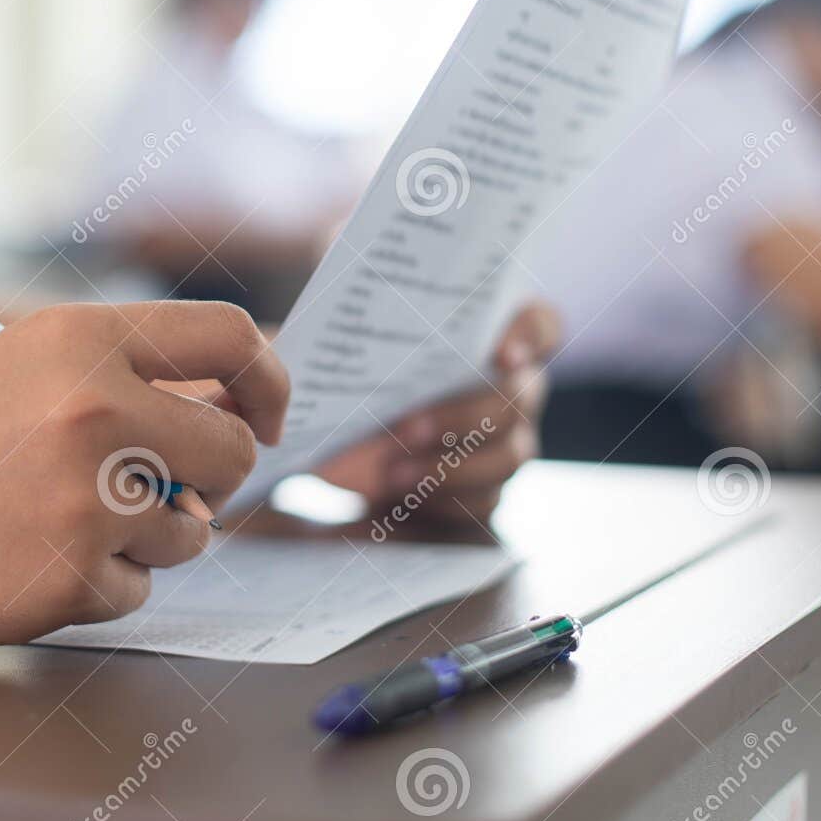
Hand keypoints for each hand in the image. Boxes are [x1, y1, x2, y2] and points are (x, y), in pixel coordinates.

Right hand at [0, 301, 288, 650]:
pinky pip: (138, 590)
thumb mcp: (20, 370)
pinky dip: (96, 587)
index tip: (267, 417)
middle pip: (233, 450)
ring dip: (145, 539)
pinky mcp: (71, 577)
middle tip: (167, 491)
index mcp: (83, 338)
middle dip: (212, 478)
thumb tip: (236, 412)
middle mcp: (97, 407)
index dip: (267, 380)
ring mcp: (87, 497)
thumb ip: (124, 381)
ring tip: (53, 521)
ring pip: (190, 531)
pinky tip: (24, 563)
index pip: (230, 336)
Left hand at [313, 301, 557, 534]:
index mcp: (496, 330)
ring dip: (452, 467)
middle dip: (463, 416)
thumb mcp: (346, 327)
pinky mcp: (486, 483)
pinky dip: (447, 502)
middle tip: (405, 427)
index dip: (530, 335)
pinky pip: (488, 500)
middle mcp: (515, 383)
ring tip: (391, 473)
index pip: (541, 323)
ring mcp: (508, 436)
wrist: (346, 409)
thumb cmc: (363, 353)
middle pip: (520, 399)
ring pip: (511, 455)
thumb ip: (342, 318)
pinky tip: (400, 498)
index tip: (499, 353)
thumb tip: (279, 339)